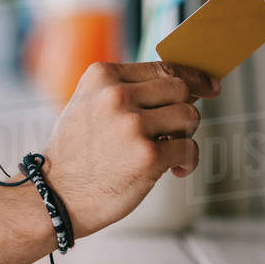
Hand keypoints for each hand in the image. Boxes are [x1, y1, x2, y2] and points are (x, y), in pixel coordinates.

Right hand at [42, 61, 219, 237]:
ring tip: (167, 153)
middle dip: (182, 111)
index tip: (209, 86)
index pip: (163, 67)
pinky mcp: (147, 156)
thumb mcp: (89, 104)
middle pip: (181, 89)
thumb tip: (186, 85)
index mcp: (102, 76)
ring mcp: (132, 125)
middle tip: (173, 132)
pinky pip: (189, 148)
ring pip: (189, 116)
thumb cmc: (77, 154)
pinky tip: (173, 170)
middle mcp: (116, 95)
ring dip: (185, 136)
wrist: (56, 196)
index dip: (192, 76)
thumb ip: (128, 89)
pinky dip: (187, 161)